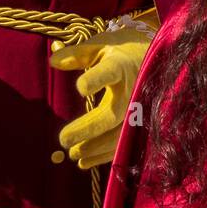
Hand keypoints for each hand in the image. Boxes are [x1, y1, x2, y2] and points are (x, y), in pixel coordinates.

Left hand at [50, 25, 154, 169]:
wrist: (153, 58)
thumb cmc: (118, 51)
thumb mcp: (99, 45)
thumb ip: (77, 54)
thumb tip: (53, 61)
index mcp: (121, 65)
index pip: (109, 72)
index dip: (96, 80)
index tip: (81, 87)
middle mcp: (132, 90)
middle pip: (112, 114)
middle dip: (88, 129)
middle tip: (63, 139)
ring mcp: (138, 109)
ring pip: (119, 135)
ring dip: (95, 147)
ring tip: (72, 153)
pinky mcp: (139, 123)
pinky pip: (123, 144)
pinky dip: (103, 155)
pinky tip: (83, 161)